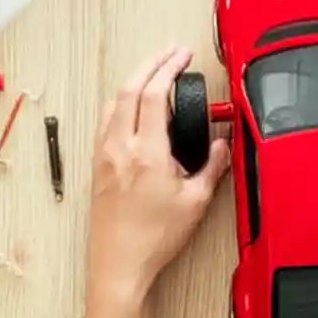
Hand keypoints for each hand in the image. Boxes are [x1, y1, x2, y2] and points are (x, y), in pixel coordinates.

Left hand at [87, 47, 229, 308]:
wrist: (119, 264)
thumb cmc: (154, 238)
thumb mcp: (196, 201)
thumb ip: (212, 167)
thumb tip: (220, 145)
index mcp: (146, 152)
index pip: (154, 94)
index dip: (169, 67)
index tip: (182, 55)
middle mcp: (119, 147)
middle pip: (129, 88)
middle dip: (150, 64)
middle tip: (169, 53)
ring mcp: (104, 155)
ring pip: (113, 103)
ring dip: (132, 82)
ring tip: (152, 76)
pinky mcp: (97, 167)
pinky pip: (106, 122)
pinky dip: (120, 104)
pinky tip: (132, 110)